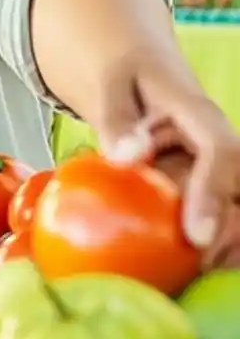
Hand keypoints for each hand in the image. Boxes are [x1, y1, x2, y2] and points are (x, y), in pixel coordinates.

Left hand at [92, 58, 239, 268]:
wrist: (134, 64)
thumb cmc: (122, 73)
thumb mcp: (111, 85)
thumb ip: (117, 119)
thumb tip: (128, 156)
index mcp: (199, 114)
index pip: (221, 152)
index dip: (213, 195)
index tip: (198, 236)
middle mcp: (219, 144)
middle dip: (229, 232)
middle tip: (196, 266)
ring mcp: (217, 167)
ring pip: (238, 209)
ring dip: (225, 244)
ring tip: (194, 273)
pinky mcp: (207, 185)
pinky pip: (219, 215)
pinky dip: (209, 243)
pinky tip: (184, 269)